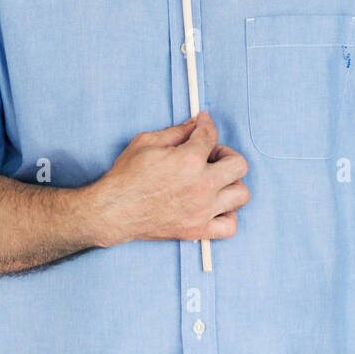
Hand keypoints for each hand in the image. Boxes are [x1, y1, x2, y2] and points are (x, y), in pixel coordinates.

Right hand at [86, 111, 249, 247]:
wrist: (113, 211)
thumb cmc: (126, 175)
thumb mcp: (147, 141)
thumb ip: (176, 131)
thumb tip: (196, 124)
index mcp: (189, 160)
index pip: (211, 135)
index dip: (206, 124)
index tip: (202, 125)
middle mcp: (202, 185)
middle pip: (239, 164)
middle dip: (226, 154)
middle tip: (209, 155)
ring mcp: (202, 210)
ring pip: (241, 194)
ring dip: (231, 183)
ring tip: (214, 180)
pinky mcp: (197, 229)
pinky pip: (230, 226)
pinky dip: (228, 215)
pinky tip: (215, 206)